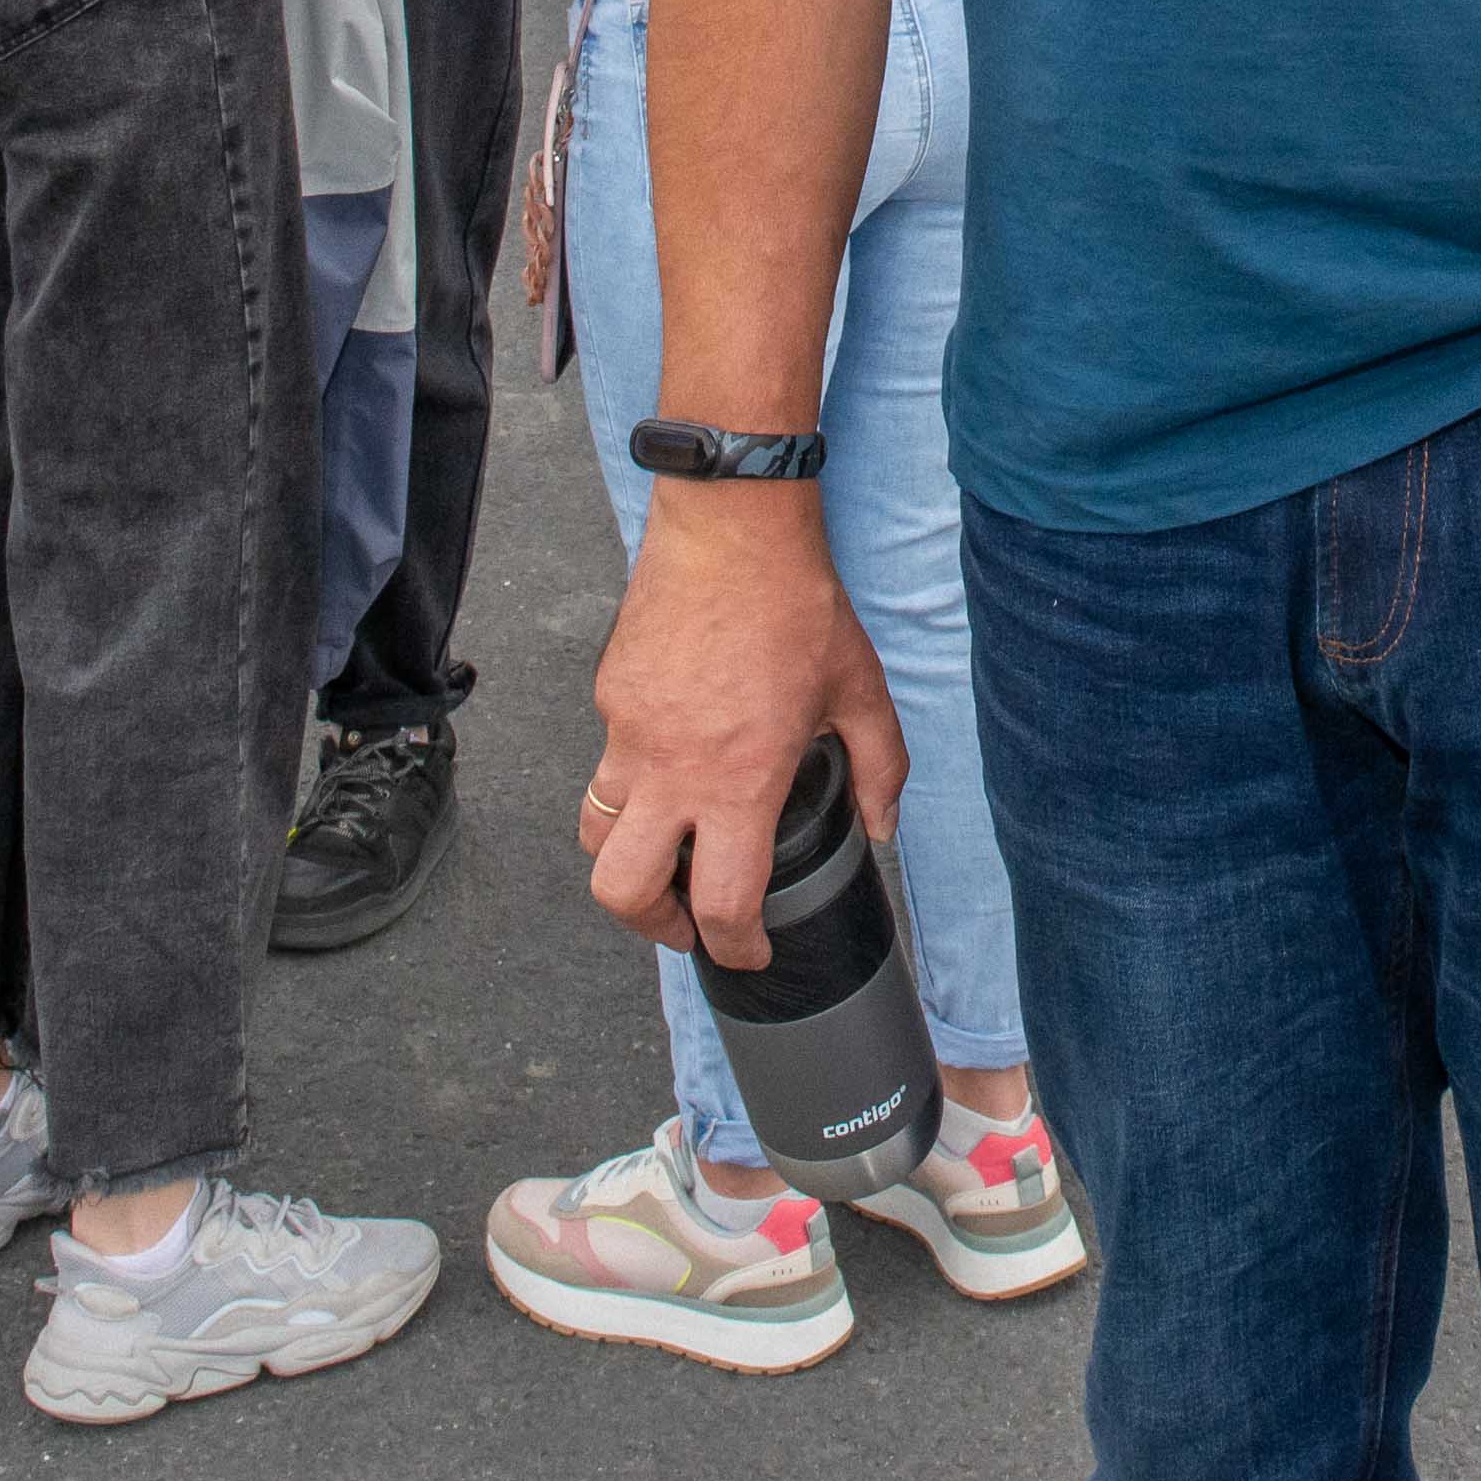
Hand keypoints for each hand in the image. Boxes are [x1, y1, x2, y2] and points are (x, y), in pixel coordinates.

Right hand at [583, 485, 902, 968]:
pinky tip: (675, 762)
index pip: (722, 902)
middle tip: (687, 923)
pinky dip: (631, 784)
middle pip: (622, 891)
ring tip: (668, 857)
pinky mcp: (609, 697)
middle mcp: (672, 769)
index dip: (735, 947)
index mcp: (740, 780)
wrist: (731, 527)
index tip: (749, 952)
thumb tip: (883, 827)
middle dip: (654, 926)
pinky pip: (606, 763)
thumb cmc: (796, 604)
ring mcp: (629, 734)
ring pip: (597, 832)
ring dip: (628, 862)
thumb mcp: (861, 691)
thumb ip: (881, 768)